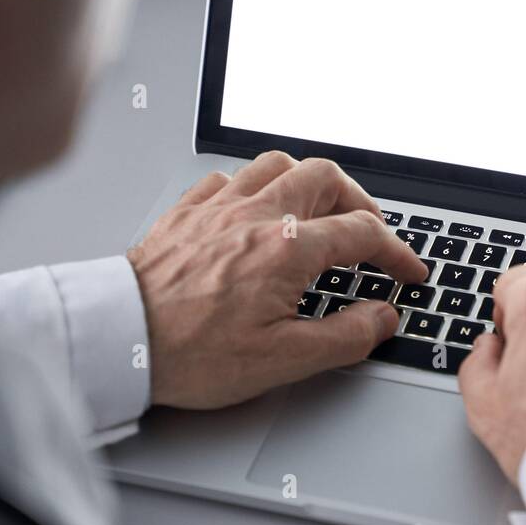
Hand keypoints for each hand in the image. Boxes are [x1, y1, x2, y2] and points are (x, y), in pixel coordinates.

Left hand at [126, 151, 426, 408]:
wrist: (117, 340)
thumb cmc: (190, 352)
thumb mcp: (283, 360)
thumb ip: (344, 336)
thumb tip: (381, 317)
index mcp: (288, 248)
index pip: (363, 233)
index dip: (397, 252)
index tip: (407, 271)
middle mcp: (257, 215)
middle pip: (327, 178)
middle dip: (360, 201)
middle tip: (370, 231)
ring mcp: (219, 207)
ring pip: (279, 164)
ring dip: (309, 181)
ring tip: (319, 207)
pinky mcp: (187, 211)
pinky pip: (230, 177)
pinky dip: (256, 186)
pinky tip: (256, 208)